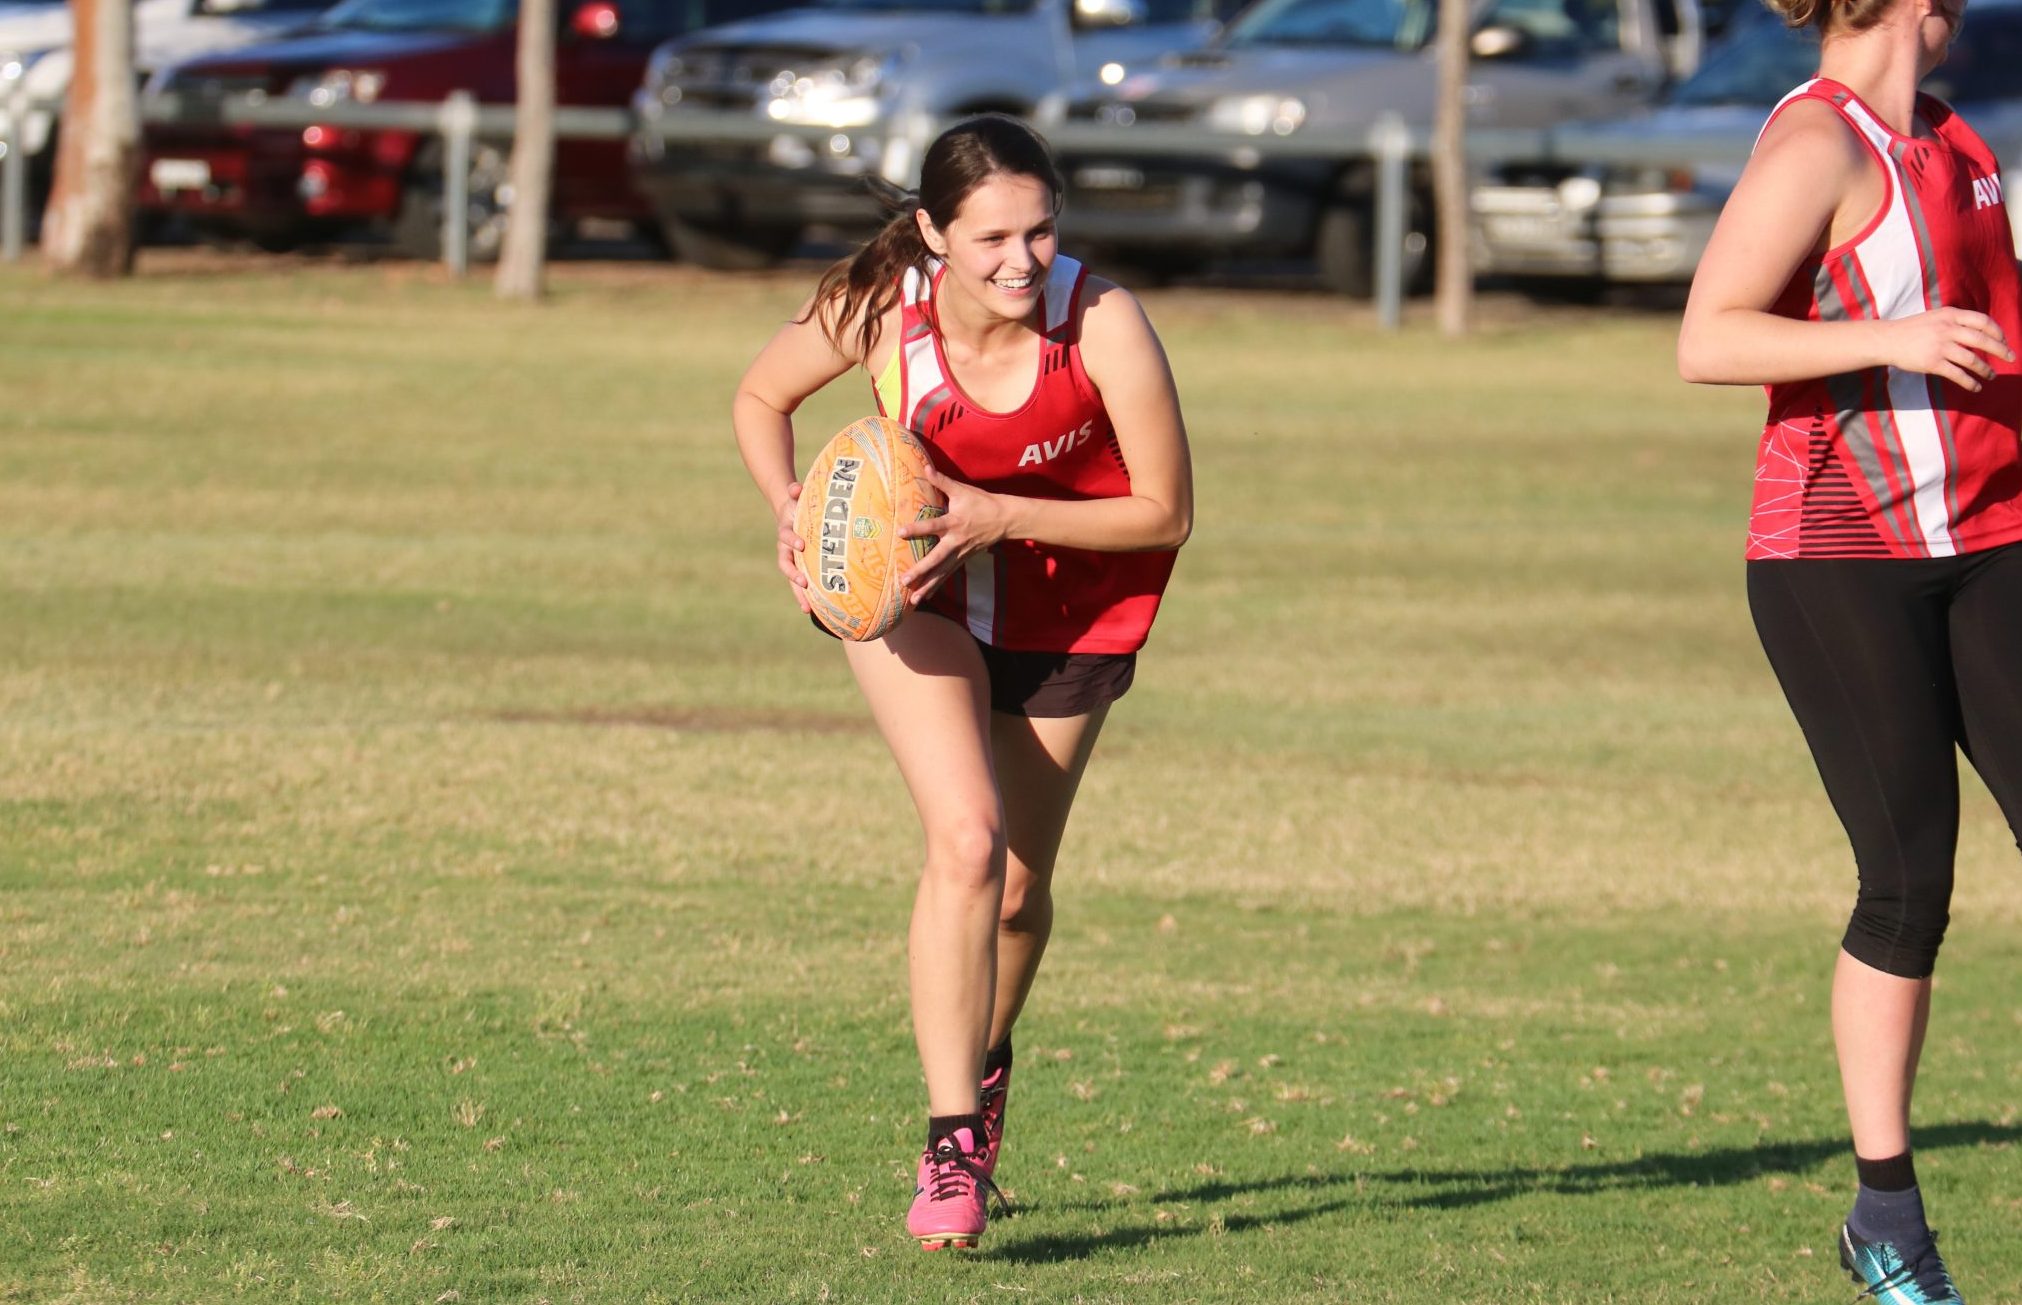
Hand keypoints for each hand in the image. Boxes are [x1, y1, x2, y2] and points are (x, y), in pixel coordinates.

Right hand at [774, 482, 811, 613]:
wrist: (790, 514)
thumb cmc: (797, 505)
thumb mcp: (796, 497)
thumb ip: (795, 492)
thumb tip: (795, 487)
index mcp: (786, 532)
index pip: (786, 537)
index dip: (791, 541)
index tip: (801, 545)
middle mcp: (786, 549)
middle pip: (787, 565)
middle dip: (794, 576)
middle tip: (803, 584)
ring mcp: (792, 560)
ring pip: (793, 579)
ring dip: (799, 593)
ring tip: (807, 608)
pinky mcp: (800, 567)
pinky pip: (802, 583)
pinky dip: (807, 596)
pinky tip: (815, 609)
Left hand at [896, 464, 1009, 604]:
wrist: (1005, 519)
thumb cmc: (981, 503)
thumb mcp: (962, 490)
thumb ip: (941, 481)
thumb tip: (924, 467)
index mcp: (954, 522)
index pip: (933, 526)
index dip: (917, 529)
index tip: (900, 533)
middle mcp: (956, 542)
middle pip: (936, 559)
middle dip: (920, 570)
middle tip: (904, 580)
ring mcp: (960, 554)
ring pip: (942, 573)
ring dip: (927, 586)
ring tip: (912, 600)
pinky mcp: (963, 560)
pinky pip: (947, 575)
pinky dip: (936, 586)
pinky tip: (925, 596)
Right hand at [1885, 308, 2013, 391]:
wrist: (1886, 340)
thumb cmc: (1911, 329)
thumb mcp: (1935, 317)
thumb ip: (1955, 321)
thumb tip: (1979, 332)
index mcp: (1950, 315)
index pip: (1983, 321)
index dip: (1997, 332)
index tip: (2004, 341)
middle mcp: (1947, 329)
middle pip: (1982, 340)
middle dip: (2000, 350)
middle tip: (2011, 358)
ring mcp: (1940, 346)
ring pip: (1972, 359)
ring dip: (1985, 369)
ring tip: (1992, 376)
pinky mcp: (1932, 363)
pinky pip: (1957, 374)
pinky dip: (1969, 382)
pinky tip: (1976, 387)